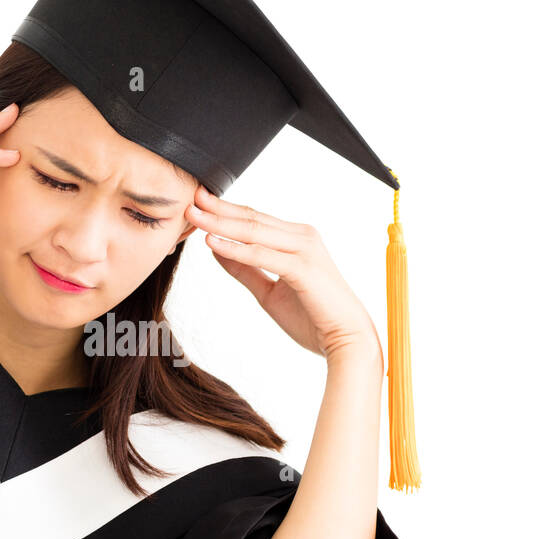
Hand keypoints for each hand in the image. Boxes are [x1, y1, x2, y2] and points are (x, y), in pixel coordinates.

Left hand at [185, 184, 383, 367]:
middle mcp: (302, 237)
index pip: (255, 219)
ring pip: (255, 231)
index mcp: (297, 239)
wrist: (347, 340)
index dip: (225, 210)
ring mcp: (305, 249)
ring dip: (221, 222)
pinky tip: (212, 243)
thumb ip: (245, 270)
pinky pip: (262, 255)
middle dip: (219, 208)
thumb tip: (216, 249)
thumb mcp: (269, 292)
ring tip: (194, 216)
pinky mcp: (303, 267)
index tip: (199, 203)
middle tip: (191, 198)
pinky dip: (236, 249)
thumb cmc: (313, 317)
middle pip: (252, 218)